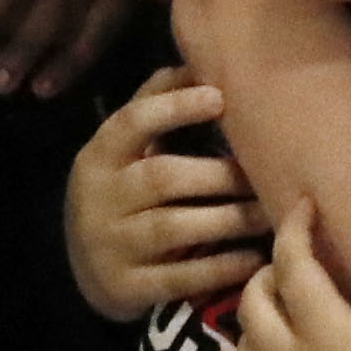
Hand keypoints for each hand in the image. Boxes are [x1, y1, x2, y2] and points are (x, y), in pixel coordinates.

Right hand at [64, 68, 266, 320]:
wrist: (81, 272)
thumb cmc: (121, 194)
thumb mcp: (123, 150)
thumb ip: (153, 104)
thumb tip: (199, 62)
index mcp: (99, 156)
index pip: (131, 123)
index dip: (174, 108)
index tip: (220, 98)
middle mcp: (99, 198)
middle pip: (163, 177)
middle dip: (221, 175)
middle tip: (264, 174)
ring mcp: (110, 245)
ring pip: (175, 227)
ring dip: (230, 220)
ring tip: (269, 215)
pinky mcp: (127, 287)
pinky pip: (181, 276)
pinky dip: (222, 267)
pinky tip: (253, 258)